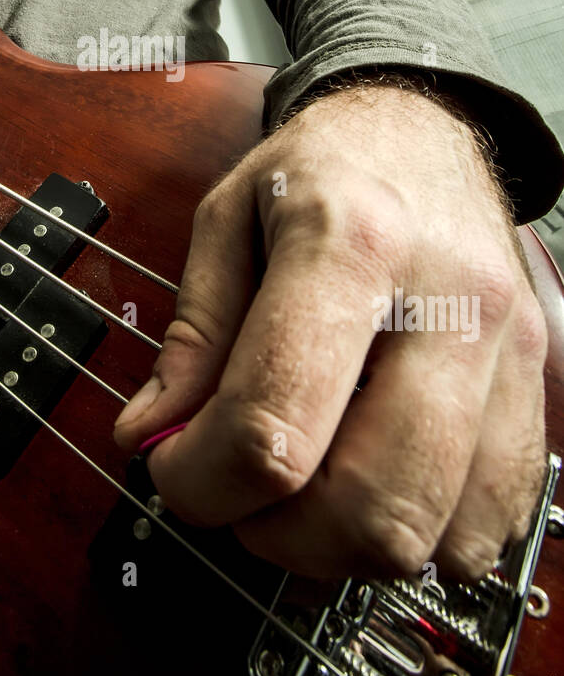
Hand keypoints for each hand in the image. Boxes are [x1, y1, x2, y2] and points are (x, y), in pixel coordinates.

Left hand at [113, 81, 547, 579]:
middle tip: (242, 498)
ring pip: (440, 531)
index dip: (203, 481)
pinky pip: (496, 517)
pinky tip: (378, 485)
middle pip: (370, 502)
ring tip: (309, 493)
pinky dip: (427, 537)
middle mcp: (446, 300)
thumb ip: (191, 334)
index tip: (175, 470)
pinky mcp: (536, 381)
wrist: (425, 126)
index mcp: (349, 241)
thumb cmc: (322, 168)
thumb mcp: (226, 218)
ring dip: (352, 548)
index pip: (273, 421)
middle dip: (281, 537)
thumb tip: (150, 436)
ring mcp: (505, 347)